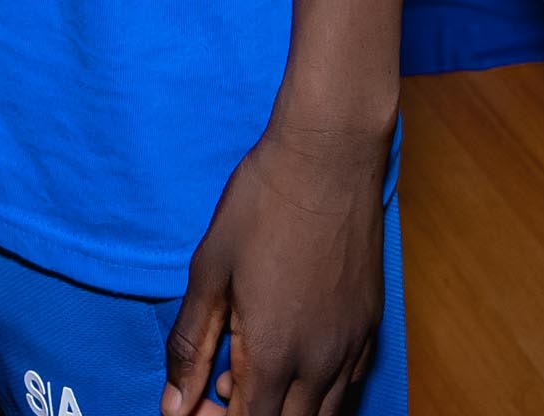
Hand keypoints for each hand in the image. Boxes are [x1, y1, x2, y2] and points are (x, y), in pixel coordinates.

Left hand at [163, 118, 390, 415]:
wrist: (329, 153)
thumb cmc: (264, 203)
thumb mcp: (210, 271)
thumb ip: (190, 346)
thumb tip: (173, 405)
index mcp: (275, 353)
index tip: (196, 402)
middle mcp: (321, 360)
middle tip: (218, 385)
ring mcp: (353, 342)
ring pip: (324, 413)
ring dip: (286, 407)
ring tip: (251, 368)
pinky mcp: (371, 321)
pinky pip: (348, 383)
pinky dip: (318, 388)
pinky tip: (293, 353)